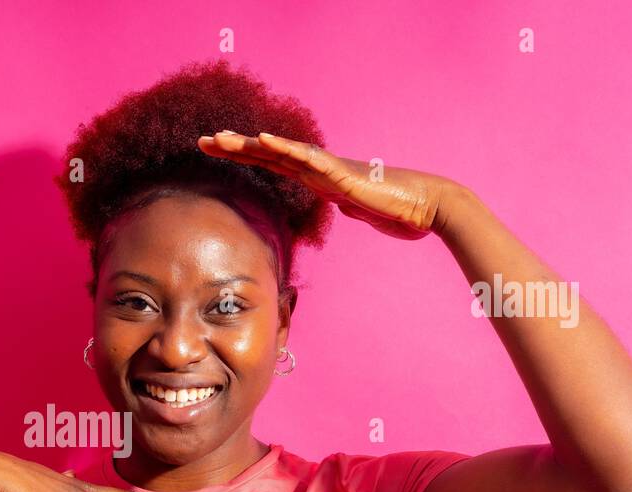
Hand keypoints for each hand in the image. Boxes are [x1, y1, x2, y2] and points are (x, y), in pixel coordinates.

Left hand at [198, 130, 459, 239]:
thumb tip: (339, 206)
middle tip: (202, 142)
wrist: (428, 207)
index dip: (244, 158)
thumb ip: (344, 206)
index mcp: (319, 180)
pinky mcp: (342, 177)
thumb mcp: (360, 212)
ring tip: (219, 139)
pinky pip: (308, 161)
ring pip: (281, 153)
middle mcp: (320, 169)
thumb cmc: (399, 211)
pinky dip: (285, 150)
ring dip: (249, 145)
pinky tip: (263, 142)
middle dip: (234, 148)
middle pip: (269, 156)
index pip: (273, 166)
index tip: (215, 152)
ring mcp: (330, 170)